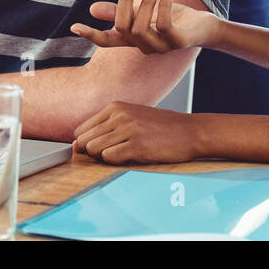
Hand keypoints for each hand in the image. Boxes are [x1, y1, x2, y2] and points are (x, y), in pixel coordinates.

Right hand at [72, 0, 216, 53]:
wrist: (204, 28)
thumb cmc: (172, 18)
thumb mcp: (144, 11)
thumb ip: (121, 10)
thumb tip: (92, 9)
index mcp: (133, 39)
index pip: (108, 41)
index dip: (92, 34)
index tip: (74, 27)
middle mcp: (143, 47)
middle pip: (123, 27)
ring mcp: (160, 48)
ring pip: (140, 28)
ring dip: (146, 3)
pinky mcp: (177, 43)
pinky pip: (163, 26)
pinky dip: (163, 7)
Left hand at [73, 101, 199, 163]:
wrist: (191, 131)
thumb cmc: (161, 128)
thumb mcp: (132, 118)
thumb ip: (107, 128)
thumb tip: (78, 144)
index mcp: (115, 107)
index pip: (81, 130)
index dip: (86, 144)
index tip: (99, 149)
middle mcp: (119, 115)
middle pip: (84, 141)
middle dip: (92, 153)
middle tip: (111, 154)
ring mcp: (127, 130)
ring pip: (94, 149)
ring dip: (103, 158)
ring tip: (122, 155)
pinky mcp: (137, 145)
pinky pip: (109, 157)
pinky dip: (114, 162)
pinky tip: (129, 157)